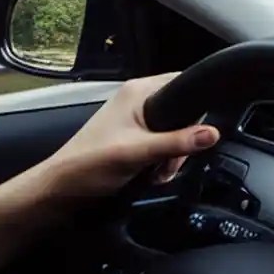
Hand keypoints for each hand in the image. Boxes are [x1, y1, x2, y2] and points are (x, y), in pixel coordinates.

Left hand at [34, 73, 219, 201]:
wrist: (61, 190)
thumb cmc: (88, 165)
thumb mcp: (138, 153)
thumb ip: (177, 142)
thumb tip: (212, 133)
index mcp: (138, 92)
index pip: (184, 83)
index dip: (197, 107)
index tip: (198, 133)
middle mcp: (138, 100)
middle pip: (183, 113)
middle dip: (184, 141)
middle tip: (170, 162)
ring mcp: (136, 119)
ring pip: (176, 131)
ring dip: (173, 155)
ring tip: (158, 172)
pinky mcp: (135, 138)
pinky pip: (164, 144)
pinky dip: (164, 160)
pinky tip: (154, 174)